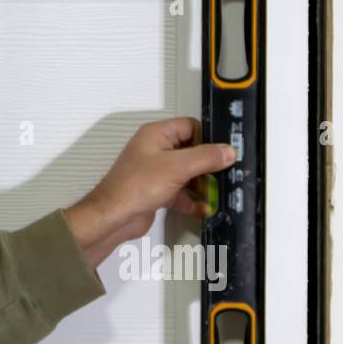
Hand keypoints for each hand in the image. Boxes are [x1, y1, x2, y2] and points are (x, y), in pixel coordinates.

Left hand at [61, 117, 235, 268]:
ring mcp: (156, 171)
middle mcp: (156, 150)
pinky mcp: (157, 191)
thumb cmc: (136, 185)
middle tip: (229, 172)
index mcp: (157, 134)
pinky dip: (192, 200)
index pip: (190, 126)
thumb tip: (228, 151)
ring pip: (187, 173)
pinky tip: (204, 209)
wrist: (114, 217)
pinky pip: (181, 192)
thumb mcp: (177, 167)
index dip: (208, 136)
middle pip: (191, 151)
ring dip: (203, 184)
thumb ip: (205, 157)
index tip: (227, 149)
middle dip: (209, 163)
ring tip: (221, 192)